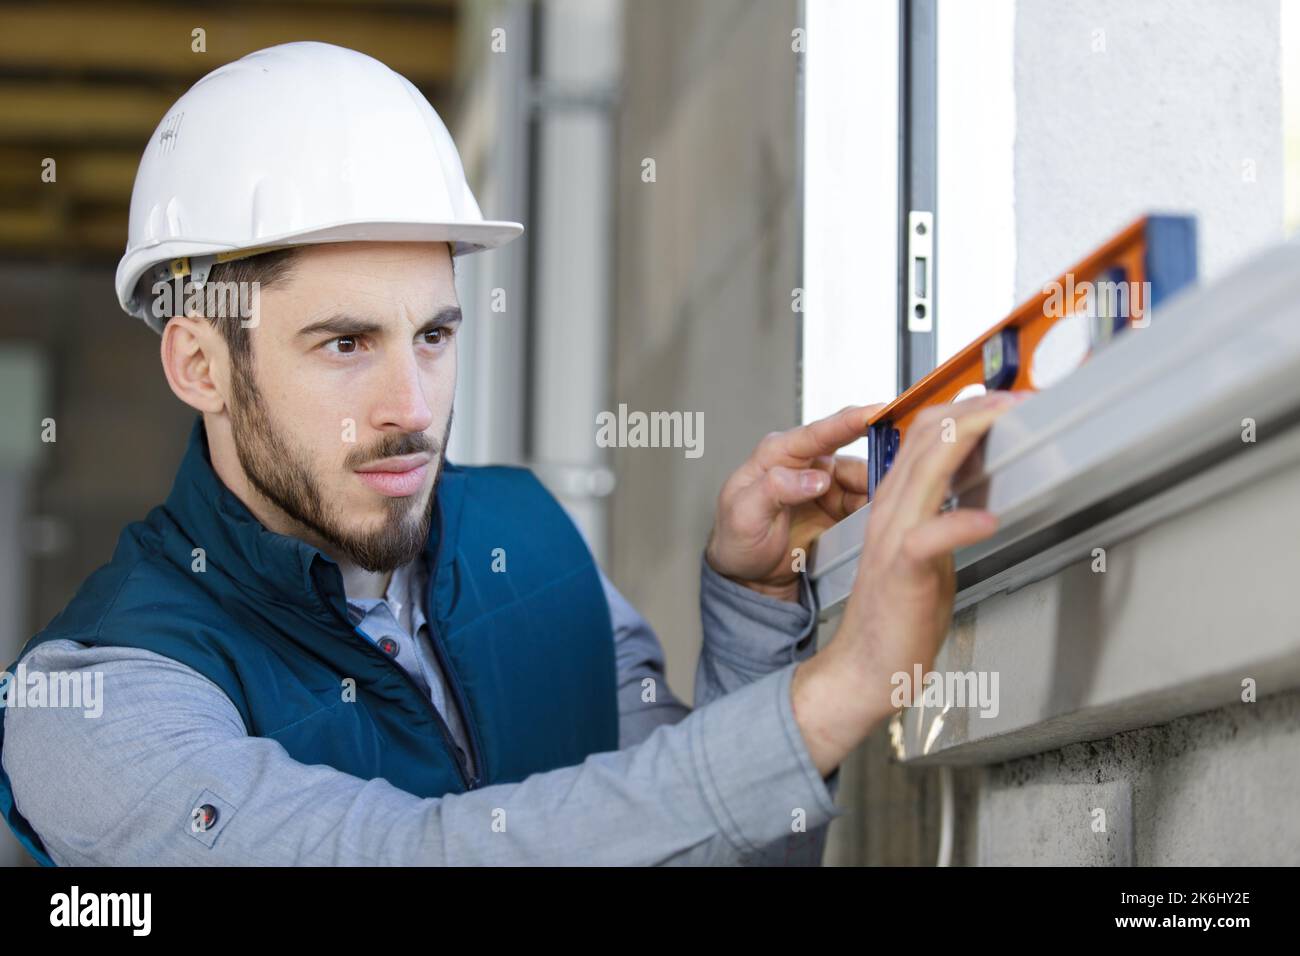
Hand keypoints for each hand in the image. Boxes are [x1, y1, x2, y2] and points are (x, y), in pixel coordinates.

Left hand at [704, 403, 885, 602]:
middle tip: (901, 470)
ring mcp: (826, 486)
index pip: (817, 434)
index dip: (848, 422)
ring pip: (864, 481)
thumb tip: (816, 478)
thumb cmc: (736, 539)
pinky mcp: (840, 508)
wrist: (748, 576)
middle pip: (850, 455)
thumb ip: (775, 490)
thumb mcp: (744, 515)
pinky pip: (866, 503)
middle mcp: (806, 464)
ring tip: (889, 504)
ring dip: (878, 490)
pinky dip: (877, 507)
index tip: (876, 411)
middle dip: (877, 459)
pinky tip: (883, 515)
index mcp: (778, 455)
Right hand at [791, 391, 1024, 774]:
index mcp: (895, 506)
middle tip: (1015, 396)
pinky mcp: (903, 571)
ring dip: (970, 438)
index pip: (923, 437)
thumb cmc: (895, 619)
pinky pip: (930, 537)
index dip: (964, 410)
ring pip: (926, 470)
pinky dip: (961, 523)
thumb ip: (942, 521)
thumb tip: (974, 500)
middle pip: (926, 439)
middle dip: (975, 409)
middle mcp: (890, 512)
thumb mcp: (926, 555)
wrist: (863, 667)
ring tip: (1006, 419)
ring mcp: (893, 538)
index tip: (1002, 398)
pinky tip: (988, 518)